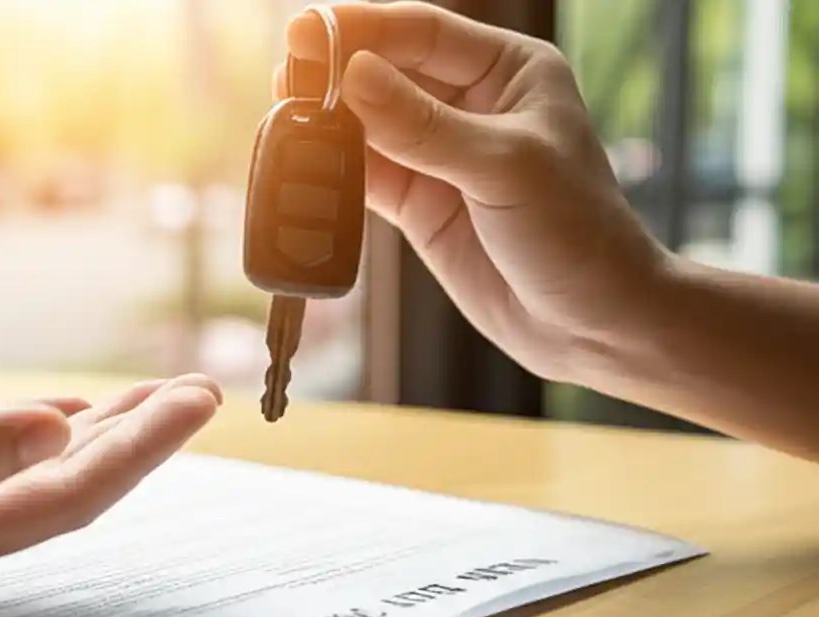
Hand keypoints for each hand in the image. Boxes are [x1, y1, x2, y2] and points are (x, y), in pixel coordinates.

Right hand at [0, 349, 219, 592]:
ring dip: (101, 436)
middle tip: (200, 392)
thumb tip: (59, 433)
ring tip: (157, 399)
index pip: (67, 497)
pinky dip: (41, 433)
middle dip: (140, 444)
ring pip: (36, 478)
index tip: (195, 400)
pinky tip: (66, 412)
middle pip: (66, 493)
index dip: (140, 449)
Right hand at [281, 2, 669, 383]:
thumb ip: (424, 126)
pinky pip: (365, 176)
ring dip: (327, 122)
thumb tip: (354, 77)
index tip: (310, 33)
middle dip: (337, 72)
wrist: (593, 326)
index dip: (364, 29)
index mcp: (509, 71)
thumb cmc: (579, 234)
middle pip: (387, 71)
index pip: (423, 32)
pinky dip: (332, 171)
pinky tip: (302, 164)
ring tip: (284, 114)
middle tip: (286, 72)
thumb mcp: (504, 168)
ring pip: (368, 124)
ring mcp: (440, 156)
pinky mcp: (419, 205)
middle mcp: (471, 105)